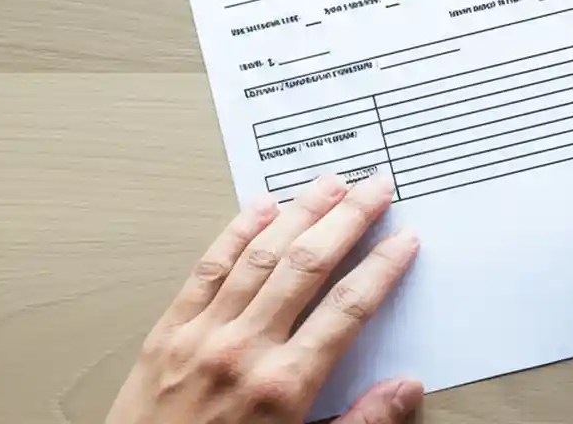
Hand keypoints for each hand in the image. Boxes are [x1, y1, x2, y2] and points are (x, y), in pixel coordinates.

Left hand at [107, 175, 421, 423]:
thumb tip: (405, 389)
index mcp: (284, 387)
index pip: (348, 308)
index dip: (382, 268)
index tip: (405, 240)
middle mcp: (244, 350)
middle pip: (308, 266)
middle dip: (348, 220)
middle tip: (375, 189)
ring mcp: (202, 335)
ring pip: (261, 256)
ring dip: (299, 213)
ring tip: (328, 184)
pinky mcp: (167, 332)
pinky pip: (207, 269)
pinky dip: (235, 233)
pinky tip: (260, 208)